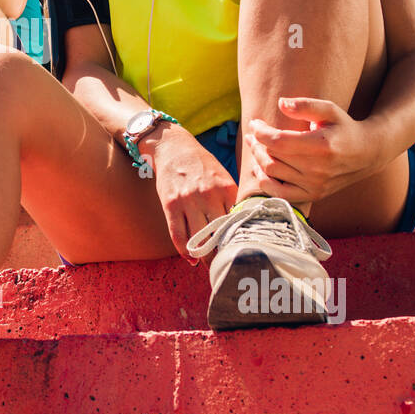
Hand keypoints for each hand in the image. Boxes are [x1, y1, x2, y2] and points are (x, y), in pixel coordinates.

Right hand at [146, 126, 238, 262]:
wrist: (173, 147)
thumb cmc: (202, 165)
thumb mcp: (223, 177)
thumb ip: (232, 200)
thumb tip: (242, 227)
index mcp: (227, 189)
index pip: (237, 223)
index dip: (240, 241)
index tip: (244, 254)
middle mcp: (208, 195)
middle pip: (219, 235)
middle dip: (224, 254)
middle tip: (228, 265)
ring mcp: (188, 201)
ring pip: (199, 239)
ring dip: (204, 257)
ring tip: (210, 266)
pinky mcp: (170, 205)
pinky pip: (177, 235)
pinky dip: (184, 251)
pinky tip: (190, 258)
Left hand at [243, 97, 378, 203]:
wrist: (367, 153)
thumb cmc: (344, 128)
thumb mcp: (330, 110)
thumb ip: (306, 105)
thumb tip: (281, 103)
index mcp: (321, 145)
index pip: (278, 141)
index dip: (261, 132)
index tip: (255, 122)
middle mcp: (318, 168)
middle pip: (272, 156)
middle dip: (257, 143)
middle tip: (253, 133)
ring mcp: (315, 185)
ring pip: (272, 173)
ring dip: (258, 159)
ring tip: (256, 147)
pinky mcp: (313, 195)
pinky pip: (279, 194)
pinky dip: (264, 182)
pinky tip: (260, 169)